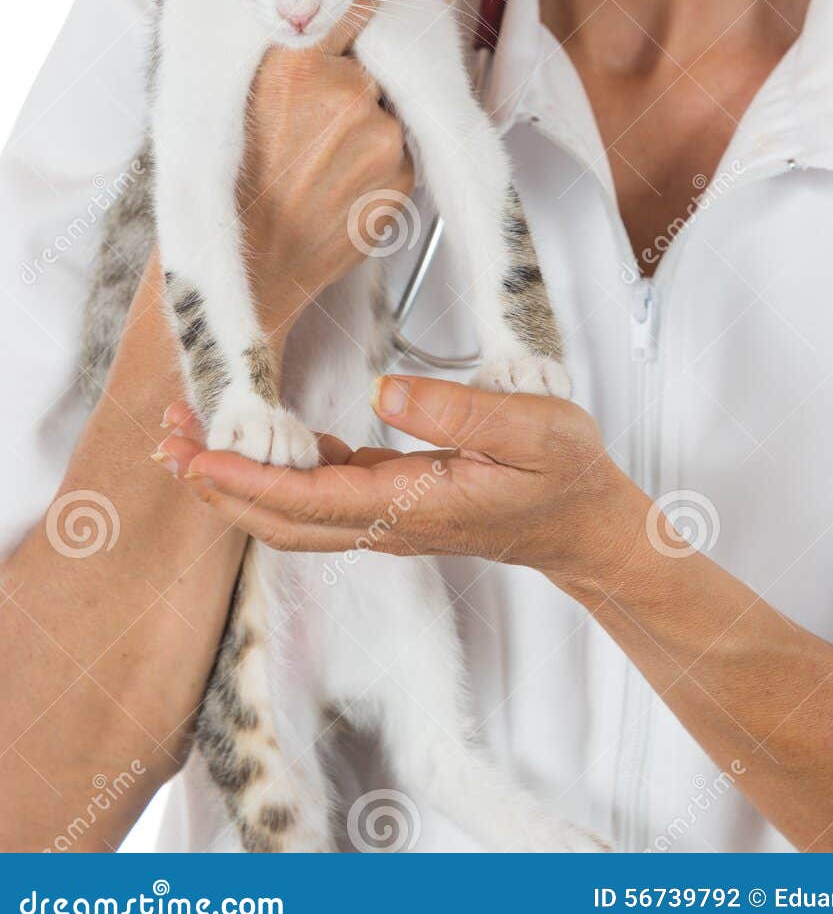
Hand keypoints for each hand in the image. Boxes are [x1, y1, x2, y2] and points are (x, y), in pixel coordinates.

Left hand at [154, 374, 647, 588]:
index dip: (248, 482)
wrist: (582, 523)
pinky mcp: (389, 500)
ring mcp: (384, 516)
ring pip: (290, 510)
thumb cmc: (562, 475)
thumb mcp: (532, 429)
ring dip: (236, 480)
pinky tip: (259, 436)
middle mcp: (386, 521)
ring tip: (191, 436)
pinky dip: (274, 470)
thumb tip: (386, 390)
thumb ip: (459, 410)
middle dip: (217, 485)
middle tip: (167, 440)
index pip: (311, 501)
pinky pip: (316, 493)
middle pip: (280, 518)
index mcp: (414, 507)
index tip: (199, 459)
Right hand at [239, 0, 432, 347]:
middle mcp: (345, 94)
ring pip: (387, 105)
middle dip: (350, 80)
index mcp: (293, 64)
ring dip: (364, 122)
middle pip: (370, 60)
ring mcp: (380, 138)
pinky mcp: (402, 178)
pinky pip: (400, 147)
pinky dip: (377, 158)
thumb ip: (273, 42)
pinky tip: (336, 183)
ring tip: (316, 160)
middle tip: (309, 121)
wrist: (249, 264)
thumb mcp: (230, 92)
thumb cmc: (230, 177)